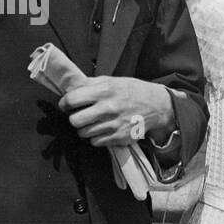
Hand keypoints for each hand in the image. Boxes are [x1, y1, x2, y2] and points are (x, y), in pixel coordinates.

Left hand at [59, 77, 173, 147]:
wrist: (158, 106)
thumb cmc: (133, 91)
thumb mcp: (113, 81)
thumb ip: (92, 84)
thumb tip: (70, 88)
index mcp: (105, 91)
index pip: (72, 99)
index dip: (65, 103)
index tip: (66, 105)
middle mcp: (108, 108)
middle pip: (75, 120)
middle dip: (74, 118)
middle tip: (80, 116)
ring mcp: (114, 125)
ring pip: (83, 133)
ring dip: (85, 129)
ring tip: (93, 123)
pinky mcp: (119, 138)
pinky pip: (95, 142)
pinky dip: (95, 138)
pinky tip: (103, 130)